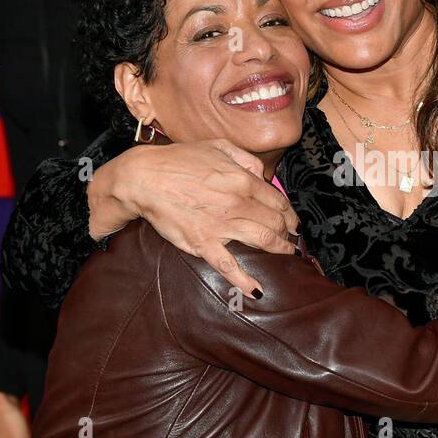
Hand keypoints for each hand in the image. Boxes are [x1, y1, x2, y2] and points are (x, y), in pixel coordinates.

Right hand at [90, 139, 300, 296]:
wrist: (145, 178)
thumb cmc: (179, 161)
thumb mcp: (218, 147)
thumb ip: (245, 159)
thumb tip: (262, 174)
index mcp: (243, 180)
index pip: (278, 201)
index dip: (289, 213)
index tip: (292, 220)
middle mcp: (238, 203)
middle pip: (275, 222)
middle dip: (288, 231)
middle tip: (291, 237)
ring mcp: (221, 226)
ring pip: (263, 240)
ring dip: (280, 249)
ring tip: (288, 253)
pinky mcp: (203, 244)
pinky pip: (228, 266)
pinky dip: (244, 280)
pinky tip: (257, 290)